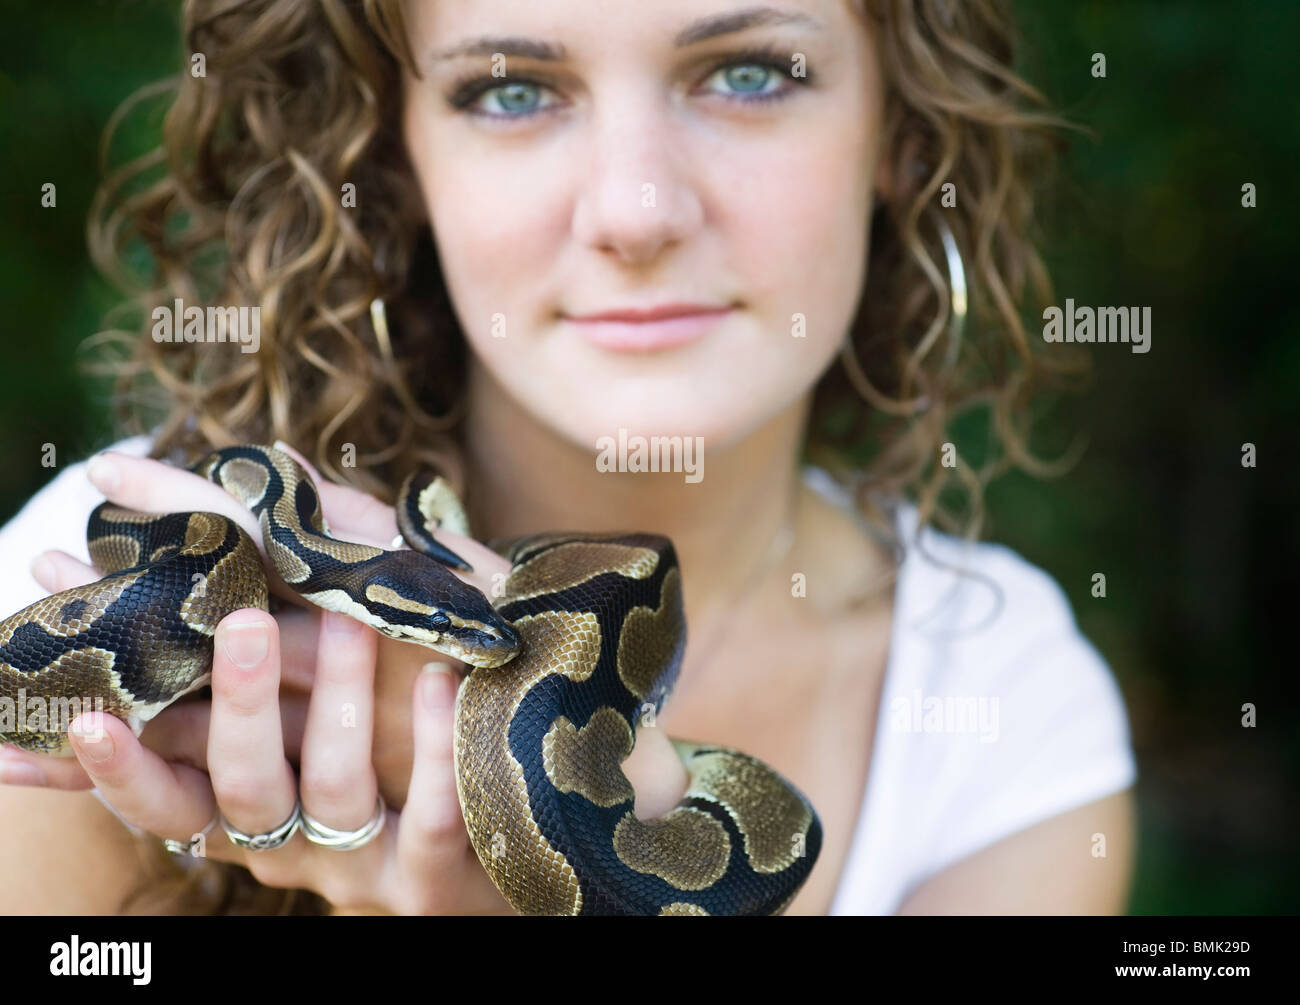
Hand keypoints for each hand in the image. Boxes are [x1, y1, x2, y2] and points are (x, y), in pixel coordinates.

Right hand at [2, 447, 514, 913]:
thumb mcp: (368, 603)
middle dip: (234, 704)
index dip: (113, 755)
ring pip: (329, 789)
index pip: (166, 767)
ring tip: (362, 619)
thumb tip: (213, 464)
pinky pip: (431, 820)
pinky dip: (434, 744)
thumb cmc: (433, 669)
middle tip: (243, 624)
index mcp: (259, 766)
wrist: (541, 757)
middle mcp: (295, 822)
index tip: (79, 713)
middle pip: (233, 784)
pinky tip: (444, 679)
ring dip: (342, 699)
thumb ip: (294, 543)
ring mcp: (364, 850)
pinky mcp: (434, 874)